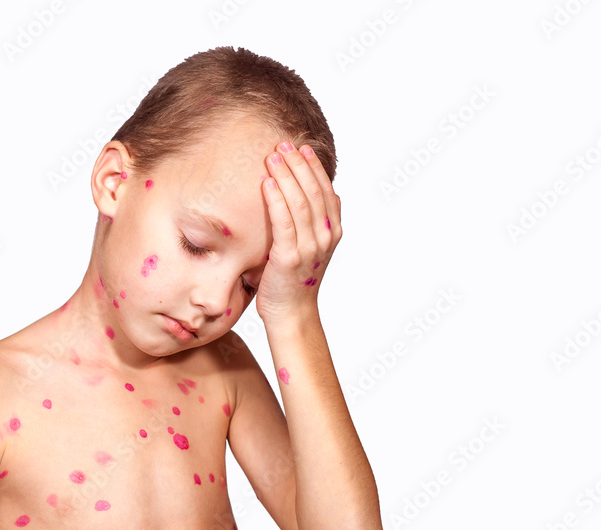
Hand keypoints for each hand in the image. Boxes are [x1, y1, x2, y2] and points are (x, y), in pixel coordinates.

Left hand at [255, 140, 341, 323]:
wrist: (291, 313)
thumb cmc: (294, 280)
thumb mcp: (310, 247)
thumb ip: (314, 223)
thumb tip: (316, 194)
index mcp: (333, 232)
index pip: (326, 191)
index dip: (314, 168)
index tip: (301, 149)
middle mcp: (325, 237)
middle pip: (313, 191)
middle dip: (298, 165)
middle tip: (283, 145)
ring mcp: (309, 248)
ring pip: (299, 203)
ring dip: (286, 176)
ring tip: (272, 157)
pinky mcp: (290, 258)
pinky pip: (284, 222)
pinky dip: (276, 200)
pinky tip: (267, 183)